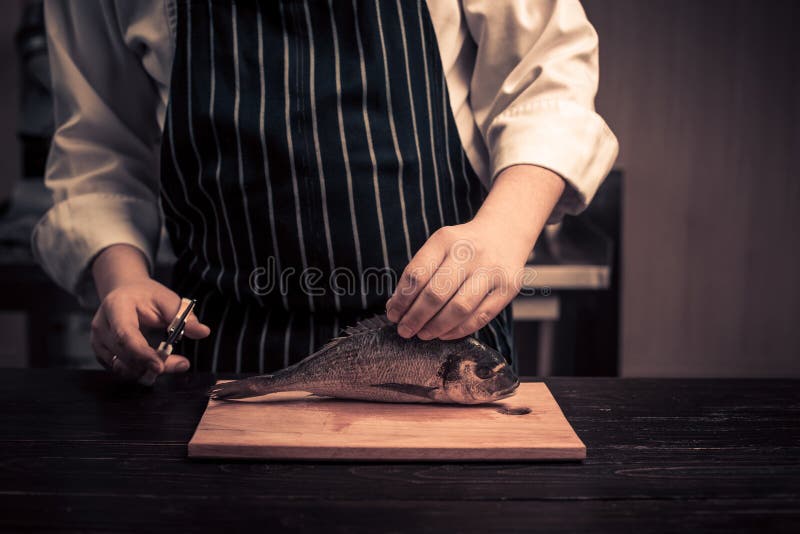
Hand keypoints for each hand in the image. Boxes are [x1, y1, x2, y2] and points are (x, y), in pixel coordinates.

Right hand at [90, 278, 209, 382]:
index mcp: (116, 306)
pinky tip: (156, 363)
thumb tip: (203, 332)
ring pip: (122, 367)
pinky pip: (120, 369)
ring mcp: (98, 341)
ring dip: (147, 371)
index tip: (160, 366)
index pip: (125, 334)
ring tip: (173, 363)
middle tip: (182, 364)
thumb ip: (184, 316)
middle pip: (125, 354)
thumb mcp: (168, 299)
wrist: (124, 293)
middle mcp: (101, 325)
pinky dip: (140, 371)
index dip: (142, 353)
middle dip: (153, 364)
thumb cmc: (147, 296)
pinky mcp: (101, 353)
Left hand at [385, 164, 564, 339]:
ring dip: (436, 327)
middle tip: (404, 330)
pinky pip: (480, 317)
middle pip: (436, 293)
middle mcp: (470, 253)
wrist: (504, 233)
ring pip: (459, 308)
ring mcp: (491, 270)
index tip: (392, 314)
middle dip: (415, 317)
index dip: (401, 299)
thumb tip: (396, 306)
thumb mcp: (440, 246)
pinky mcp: (508, 288)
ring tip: (423, 334)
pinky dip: (458, 330)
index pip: (417, 274)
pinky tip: (444, 334)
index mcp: (445, 240)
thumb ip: (421, 272)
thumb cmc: (463, 246)